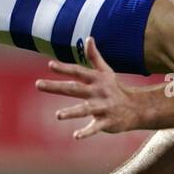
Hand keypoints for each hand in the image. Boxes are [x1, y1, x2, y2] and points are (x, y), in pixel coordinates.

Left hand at [36, 37, 150, 137]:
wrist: (136, 108)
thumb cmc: (115, 89)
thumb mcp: (106, 71)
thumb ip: (94, 56)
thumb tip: (88, 38)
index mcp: (96, 80)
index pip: (77, 72)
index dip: (64, 68)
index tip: (50, 65)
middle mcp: (97, 92)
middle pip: (74, 88)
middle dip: (56, 86)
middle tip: (38, 84)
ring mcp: (102, 107)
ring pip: (85, 109)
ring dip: (71, 112)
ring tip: (58, 116)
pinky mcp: (107, 122)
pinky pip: (95, 127)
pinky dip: (87, 132)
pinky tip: (76, 136)